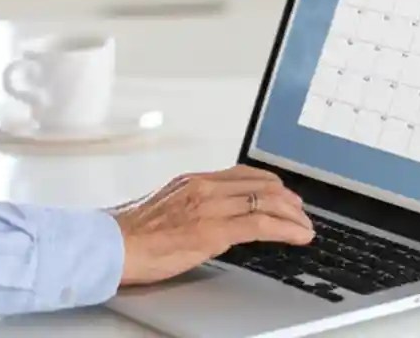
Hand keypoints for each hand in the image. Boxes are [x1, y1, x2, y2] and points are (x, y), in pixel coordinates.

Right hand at [112, 165, 313, 285]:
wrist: (113, 246)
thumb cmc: (131, 236)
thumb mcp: (164, 209)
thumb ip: (188, 206)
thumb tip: (204, 216)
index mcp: (192, 181)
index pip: (242, 174)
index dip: (269, 184)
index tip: (282, 194)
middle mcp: (204, 186)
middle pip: (261, 184)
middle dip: (288, 199)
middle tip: (301, 212)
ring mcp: (210, 207)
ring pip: (268, 201)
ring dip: (294, 215)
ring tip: (306, 226)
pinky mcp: (214, 230)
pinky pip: (262, 223)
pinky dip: (287, 229)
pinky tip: (299, 236)